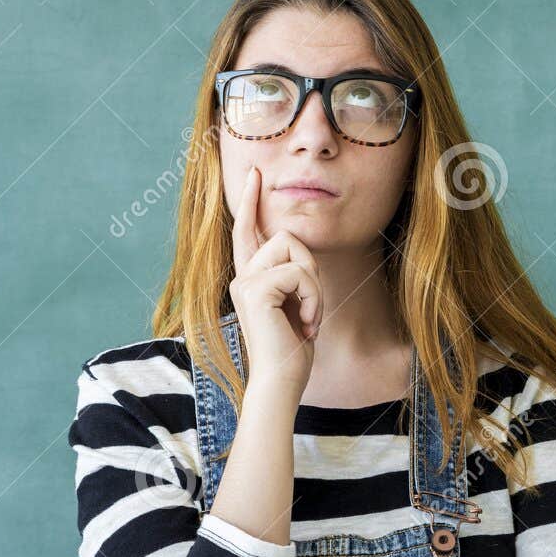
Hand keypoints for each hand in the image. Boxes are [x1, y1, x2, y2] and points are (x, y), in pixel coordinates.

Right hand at [228, 165, 322, 399]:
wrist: (281, 383)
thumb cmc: (292, 353)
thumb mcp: (296, 306)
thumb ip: (293, 277)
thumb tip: (300, 251)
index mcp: (250, 280)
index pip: (247, 230)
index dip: (250, 201)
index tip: (255, 173)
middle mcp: (241, 277)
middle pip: (286, 236)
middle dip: (311, 269)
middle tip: (311, 310)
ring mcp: (244, 281)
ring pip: (294, 249)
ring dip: (313, 285)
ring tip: (308, 318)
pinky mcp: (254, 289)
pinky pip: (299, 273)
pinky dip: (313, 298)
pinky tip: (305, 324)